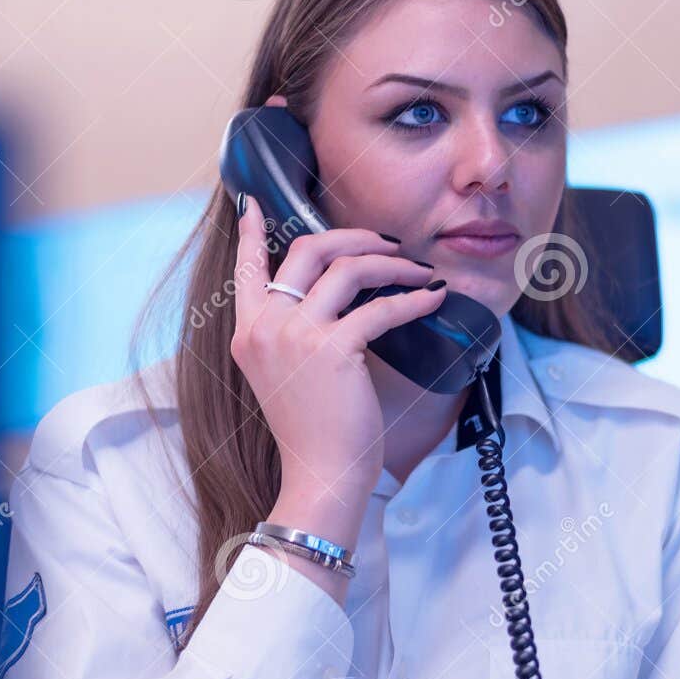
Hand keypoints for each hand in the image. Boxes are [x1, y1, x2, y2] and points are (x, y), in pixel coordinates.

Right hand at [230, 193, 446, 521]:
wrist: (320, 475)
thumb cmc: (312, 432)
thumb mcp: (287, 374)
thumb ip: (294, 334)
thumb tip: (336, 295)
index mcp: (248, 332)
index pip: (246, 268)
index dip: (250, 232)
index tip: (254, 203)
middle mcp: (265, 327)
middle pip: (306, 249)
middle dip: (354, 237)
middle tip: (388, 244)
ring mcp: (296, 336)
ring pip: (347, 267)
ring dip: (392, 263)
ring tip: (419, 272)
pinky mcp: (332, 349)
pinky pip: (381, 307)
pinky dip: (413, 299)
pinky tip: (433, 298)